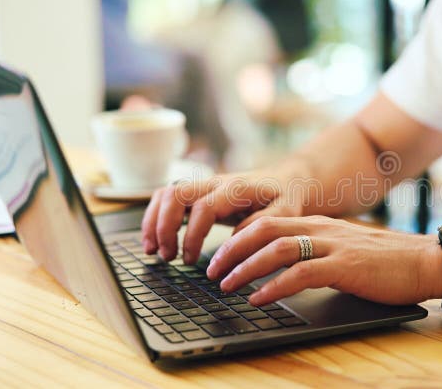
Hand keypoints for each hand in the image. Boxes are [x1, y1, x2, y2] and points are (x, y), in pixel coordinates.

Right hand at [141, 162, 310, 262]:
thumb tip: (233, 241)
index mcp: (236, 188)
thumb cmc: (285, 199)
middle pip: (176, 194)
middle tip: (167, 257)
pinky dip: (155, 218)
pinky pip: (167, 198)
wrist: (287, 181)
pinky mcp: (198, 193)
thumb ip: (261, 224)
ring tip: (154, 252)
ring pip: (166, 193)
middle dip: (164, 227)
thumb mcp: (285, 213)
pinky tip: (155, 241)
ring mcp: (204, 185)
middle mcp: (215, 182)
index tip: (189, 260)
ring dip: (154, 222)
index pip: (203, 207)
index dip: (192, 235)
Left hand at [206, 215, 441, 305]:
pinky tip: (259, 298)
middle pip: (263, 229)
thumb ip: (318, 251)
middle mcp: (321, 228)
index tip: (220, 255)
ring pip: (276, 248)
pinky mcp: (344, 266)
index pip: (268, 222)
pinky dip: (273, 285)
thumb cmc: (387, 262)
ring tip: (225, 284)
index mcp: (319, 224)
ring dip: (245, 267)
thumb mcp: (345, 249)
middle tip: (211, 269)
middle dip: (232, 249)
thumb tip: (289, 266)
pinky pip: (300, 272)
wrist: (425, 261)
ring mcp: (333, 245)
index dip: (238, 238)